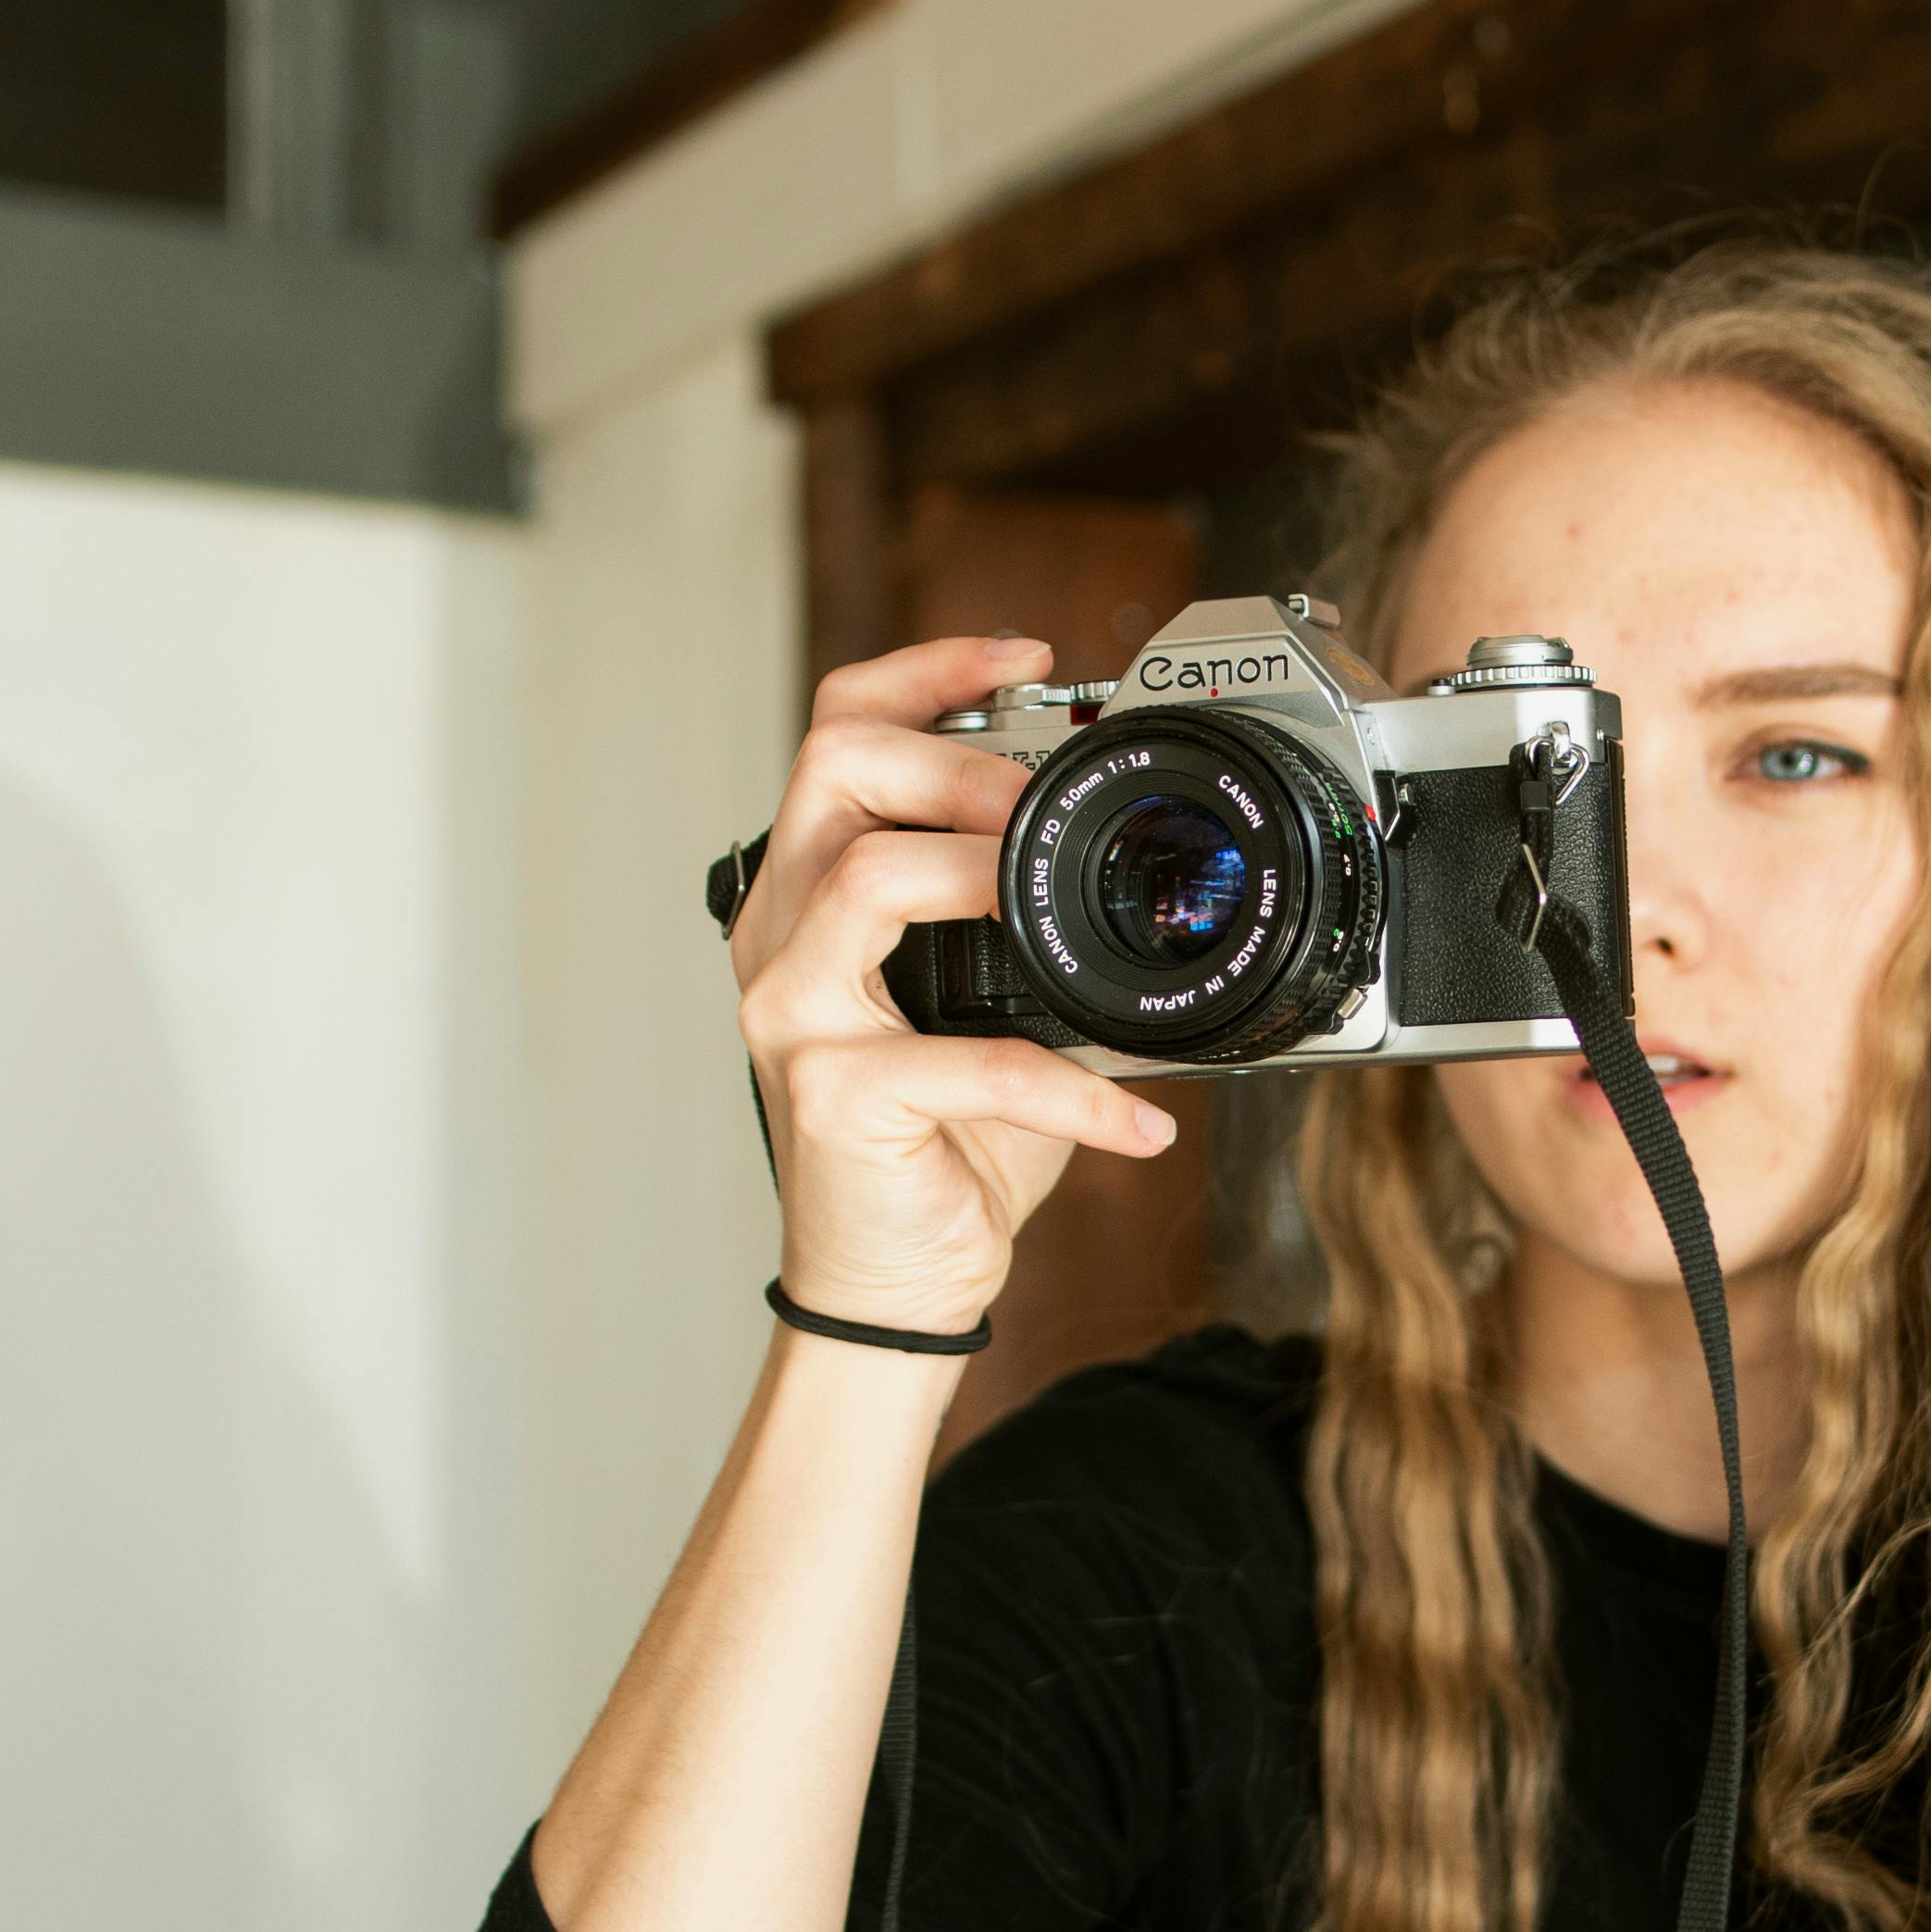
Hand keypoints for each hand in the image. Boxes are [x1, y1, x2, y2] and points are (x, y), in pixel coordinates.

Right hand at [727, 637, 1173, 1330]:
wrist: (901, 1277)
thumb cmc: (947, 1140)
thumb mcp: (995, 1005)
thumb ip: (1031, 923)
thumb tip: (1147, 858)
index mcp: (814, 894)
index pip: (838, 731)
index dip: (928, 670)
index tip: (1032, 654)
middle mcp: (783, 936)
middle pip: (831, 770)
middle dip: (953, 756)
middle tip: (1039, 796)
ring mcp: (795, 1013)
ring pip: (866, 877)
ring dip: (983, 871)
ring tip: (1058, 909)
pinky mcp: (834, 1096)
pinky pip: (968, 1060)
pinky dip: (1072, 1088)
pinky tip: (1138, 1121)